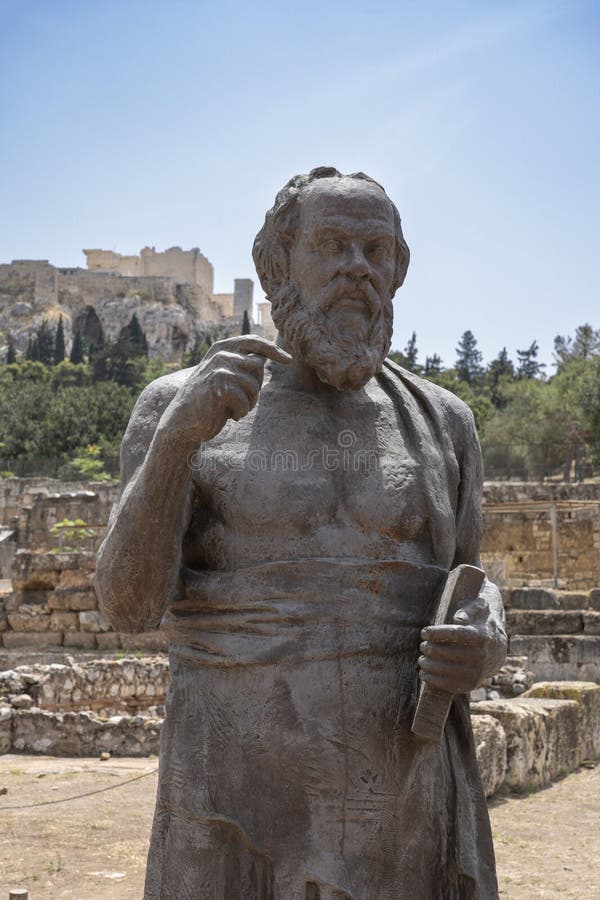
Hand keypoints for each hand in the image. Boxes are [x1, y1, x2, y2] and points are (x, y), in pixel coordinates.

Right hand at [159, 335, 291, 444]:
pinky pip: (245, 399)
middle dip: (256, 386)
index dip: (273, 350)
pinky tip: (228, 415)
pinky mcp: (218, 385)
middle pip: (258, 366)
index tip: (288, 360)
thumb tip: (270, 355)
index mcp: (222, 348)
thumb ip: (243, 365)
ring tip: (234, 408)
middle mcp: (220, 354)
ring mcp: (218, 368)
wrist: (183, 420)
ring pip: (254, 384)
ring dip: (249, 402)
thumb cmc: (209, 400)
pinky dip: (241, 412)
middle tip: (242, 400)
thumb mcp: (225, 376)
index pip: (254, 342)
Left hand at [418, 589, 506, 694]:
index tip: (424, 632)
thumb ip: (469, 610)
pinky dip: (434, 680)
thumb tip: (458, 619)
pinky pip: (450, 685)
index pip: (456, 634)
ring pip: (447, 670)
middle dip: (431, 650)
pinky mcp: (471, 685)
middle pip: (449, 653)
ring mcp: (478, 672)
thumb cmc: (481, 624)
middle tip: (423, 646)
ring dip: (429, 665)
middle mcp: (482, 656)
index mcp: (483, 636)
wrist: (496, 649)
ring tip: (422, 659)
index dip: (437, 633)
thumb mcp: (479, 609)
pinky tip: (423, 673)